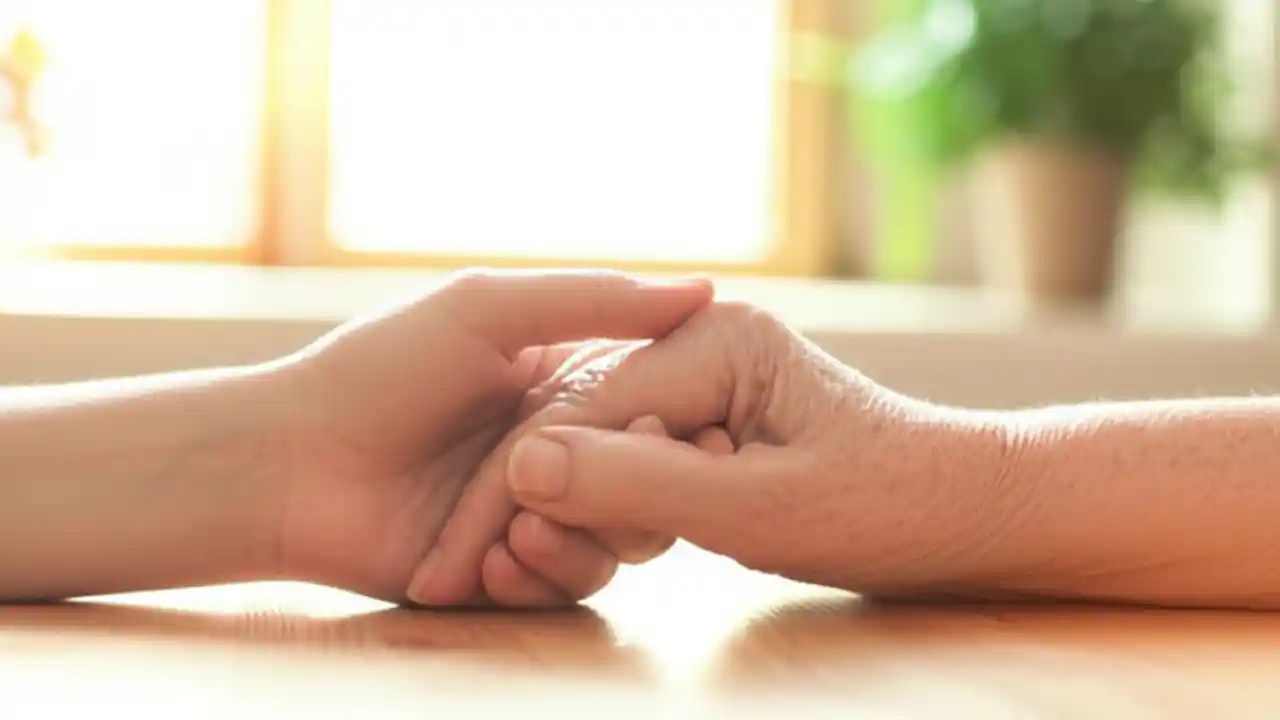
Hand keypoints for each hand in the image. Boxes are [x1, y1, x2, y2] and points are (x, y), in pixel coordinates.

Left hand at [272, 271, 712, 604]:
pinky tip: (491, 564)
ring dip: (579, 541)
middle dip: (638, 494)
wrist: (287, 464)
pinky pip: (559, 587)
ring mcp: (533, 514)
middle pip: (649, 485)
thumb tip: (706, 288)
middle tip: (617, 492)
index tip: (697, 437)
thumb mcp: (487, 310)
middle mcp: (560, 450)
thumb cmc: (377, 371)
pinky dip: (538, 578)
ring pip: (614, 544)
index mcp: (564, 384)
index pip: (656, 407)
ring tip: (518, 530)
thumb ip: (594, 299)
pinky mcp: (504, 573)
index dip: (679, 425)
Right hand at [414, 302, 1011, 600]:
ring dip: (549, 514)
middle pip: (574, 428)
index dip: (512, 492)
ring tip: (499, 577)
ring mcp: (702, 382)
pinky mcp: (706, 421)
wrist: (965, 511)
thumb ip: (640, 486)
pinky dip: (596, 514)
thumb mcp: (759, 509)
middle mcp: (699, 345)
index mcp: (714, 340)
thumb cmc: (887, 505)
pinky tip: (562, 555)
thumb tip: (522, 472)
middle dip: (516, 505)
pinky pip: (629, 466)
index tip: (453, 561)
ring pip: (592, 450)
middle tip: (454, 577)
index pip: (580, 416)